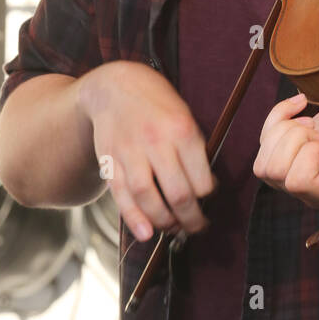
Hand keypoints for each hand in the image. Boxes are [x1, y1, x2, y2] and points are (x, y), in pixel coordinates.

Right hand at [78, 61, 215, 241]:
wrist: (115, 86)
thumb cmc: (156, 102)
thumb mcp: (183, 114)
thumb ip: (194, 148)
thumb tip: (206, 187)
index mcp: (181, 129)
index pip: (202, 179)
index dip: (208, 197)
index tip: (209, 200)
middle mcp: (156, 141)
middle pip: (178, 194)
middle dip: (191, 219)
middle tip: (197, 227)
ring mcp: (130, 152)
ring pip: (148, 198)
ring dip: (164, 222)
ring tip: (175, 229)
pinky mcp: (110, 160)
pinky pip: (122, 195)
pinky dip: (134, 218)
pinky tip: (146, 233)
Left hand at [253, 89, 318, 208]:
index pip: (298, 182)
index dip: (311, 155)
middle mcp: (310, 190)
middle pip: (274, 170)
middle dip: (297, 139)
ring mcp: (295, 173)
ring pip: (263, 161)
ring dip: (286, 131)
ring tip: (313, 126)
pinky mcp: (286, 153)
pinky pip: (265, 137)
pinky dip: (279, 113)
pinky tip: (301, 105)